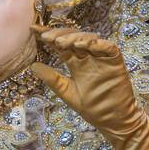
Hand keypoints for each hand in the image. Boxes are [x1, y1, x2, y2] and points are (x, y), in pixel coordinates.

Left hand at [29, 25, 148, 149]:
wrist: (112, 120)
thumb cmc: (91, 107)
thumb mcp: (67, 92)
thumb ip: (52, 78)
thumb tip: (32, 65)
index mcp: (75, 62)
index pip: (60, 45)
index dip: (48, 36)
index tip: (33, 30)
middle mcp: (88, 57)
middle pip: (73, 38)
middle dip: (60, 35)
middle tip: (47, 37)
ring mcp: (102, 57)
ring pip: (89, 39)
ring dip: (76, 38)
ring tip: (63, 42)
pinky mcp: (115, 61)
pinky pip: (109, 47)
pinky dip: (99, 44)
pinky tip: (86, 45)